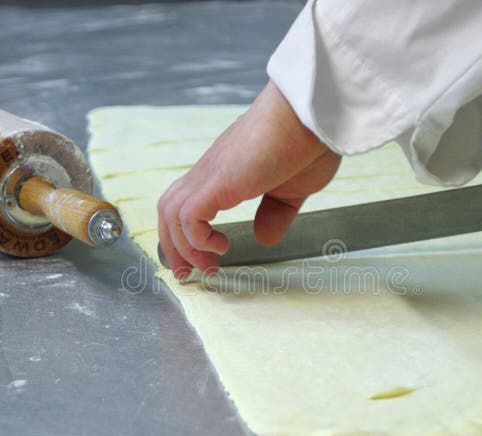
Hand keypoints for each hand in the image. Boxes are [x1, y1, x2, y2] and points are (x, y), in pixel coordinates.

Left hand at [158, 81, 341, 277]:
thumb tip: (263, 237)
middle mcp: (211, 172)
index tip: (205, 260)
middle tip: (192, 274)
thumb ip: (276, 212)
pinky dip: (196, 238)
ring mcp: (210, 175)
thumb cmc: (308, 142)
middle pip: (169, 209)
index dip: (188, 234)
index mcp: (226, 172)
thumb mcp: (294, 189)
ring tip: (208, 267)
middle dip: (175, 247)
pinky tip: (220, 245)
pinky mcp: (216, 182)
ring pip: (171, 213)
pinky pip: (187, 216)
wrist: (312, 115)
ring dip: (183, 248)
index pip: (189, 202)